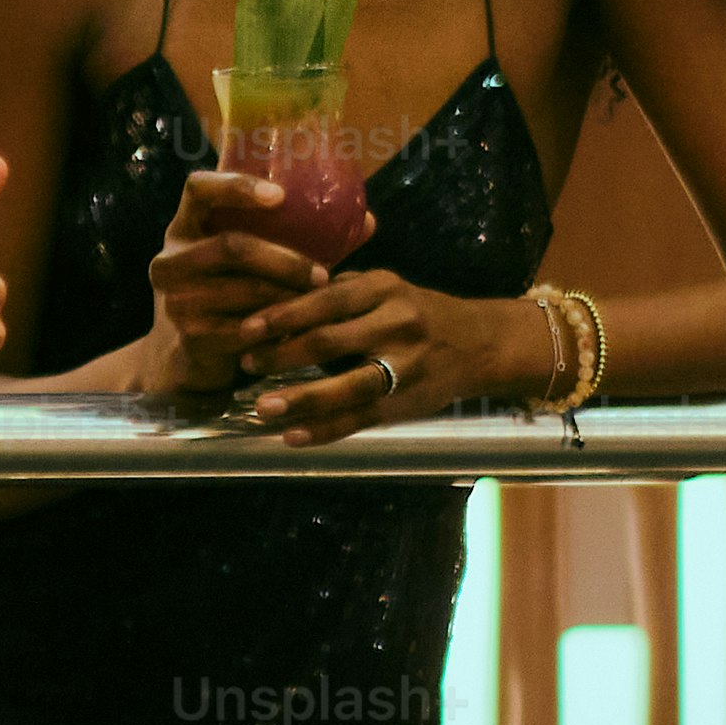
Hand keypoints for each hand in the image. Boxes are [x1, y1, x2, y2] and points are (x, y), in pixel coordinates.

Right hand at [144, 166, 322, 399]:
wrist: (183, 360)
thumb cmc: (228, 298)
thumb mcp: (248, 264)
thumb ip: (299, 240)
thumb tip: (366, 220)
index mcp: (184, 228)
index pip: (198, 189)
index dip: (236, 187)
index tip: (279, 196)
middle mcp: (171, 260)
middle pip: (230, 245)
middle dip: (284, 259)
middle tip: (323, 275)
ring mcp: (176, 300)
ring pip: (242, 290)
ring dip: (286, 297)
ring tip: (318, 302)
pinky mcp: (190, 336)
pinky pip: (243, 329)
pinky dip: (276, 330)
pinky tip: (298, 331)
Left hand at [231, 273, 555, 444]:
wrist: (479, 343)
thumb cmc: (417, 312)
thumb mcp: (385, 288)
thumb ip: (339, 293)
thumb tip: (276, 299)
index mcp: (383, 288)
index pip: (324, 300)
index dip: (282, 315)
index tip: (246, 327)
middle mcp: (396, 323)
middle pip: (330, 341)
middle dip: (282, 355)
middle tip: (246, 363)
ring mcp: (404, 365)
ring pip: (346, 385)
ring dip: (301, 398)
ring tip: (263, 408)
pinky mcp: (406, 402)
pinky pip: (361, 418)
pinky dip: (325, 429)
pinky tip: (293, 436)